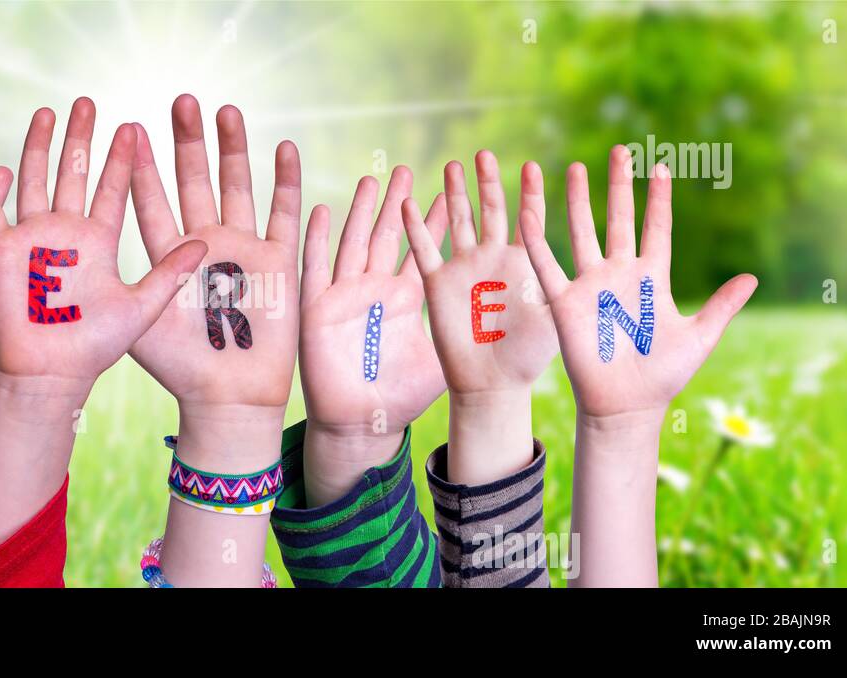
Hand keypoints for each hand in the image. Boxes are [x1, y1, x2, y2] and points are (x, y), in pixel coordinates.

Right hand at [0, 98, 208, 393]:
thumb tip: (205, 243)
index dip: (121, 158)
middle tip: (88, 101)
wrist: (51, 374)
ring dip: (38, 145)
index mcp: (100, 241)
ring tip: (46, 112)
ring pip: (34, 179)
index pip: (112, 188)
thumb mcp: (142, 306)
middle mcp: (67, 233)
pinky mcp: (2, 249)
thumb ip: (170, 273)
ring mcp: (33, 238)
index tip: (132, 125)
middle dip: (80, 137)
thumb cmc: (96, 347)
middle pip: (73, 172)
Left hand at [128, 95, 300, 465]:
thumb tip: (97, 239)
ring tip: (225, 110)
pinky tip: (282, 148)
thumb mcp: (142, 320)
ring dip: (233, 149)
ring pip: (238, 187)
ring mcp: (243, 248)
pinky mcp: (278, 261)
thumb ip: (128, 276)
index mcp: (169, 255)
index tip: (128, 130)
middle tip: (182, 100)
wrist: (229, 398)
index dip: (141, 167)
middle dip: (189, 142)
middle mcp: (206, 244)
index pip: (151, 201)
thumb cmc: (180, 368)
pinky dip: (286, 182)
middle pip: (196, 181)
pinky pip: (284, 214)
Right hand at [297, 168, 446, 502]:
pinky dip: (319, 240)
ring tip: (375, 179)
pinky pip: (320, 267)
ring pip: (361, 241)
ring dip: (366, 210)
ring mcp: (353, 294)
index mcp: (418, 294)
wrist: (362, 426)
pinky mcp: (323, 308)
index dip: (450, 211)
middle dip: (407, 200)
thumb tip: (527, 304)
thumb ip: (473, 331)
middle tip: (429, 167)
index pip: (437, 242)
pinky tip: (323, 211)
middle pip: (400, 232)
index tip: (467, 178)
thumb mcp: (447, 356)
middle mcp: (384, 286)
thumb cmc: (404, 398)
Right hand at [403, 152, 558, 394]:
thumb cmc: (528, 355)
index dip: (530, 191)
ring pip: (458, 221)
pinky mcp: (438, 284)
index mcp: (524, 262)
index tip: (533, 165)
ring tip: (453, 165)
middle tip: (486, 154)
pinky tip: (408, 203)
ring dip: (455, 194)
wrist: (492, 382)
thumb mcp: (551, 314)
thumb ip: (555, 280)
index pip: (528, 216)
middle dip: (488, 182)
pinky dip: (416, 227)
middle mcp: (493, 259)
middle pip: (490, 210)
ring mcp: (464, 269)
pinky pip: (425, 250)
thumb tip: (570, 251)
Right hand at [519, 145, 756, 418]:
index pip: (657, 229)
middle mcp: (620, 275)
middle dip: (618, 185)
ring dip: (578, 201)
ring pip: (583, 232)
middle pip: (619, 219)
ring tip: (574, 168)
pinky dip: (538, 242)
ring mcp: (591, 286)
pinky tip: (530, 214)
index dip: (659, 199)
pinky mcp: (565, 303)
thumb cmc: (663, 376)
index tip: (661, 167)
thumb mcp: (700, 337)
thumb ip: (722, 305)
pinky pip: (548, 266)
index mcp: (653, 279)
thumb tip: (753, 278)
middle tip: (618, 151)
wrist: (625, 405)